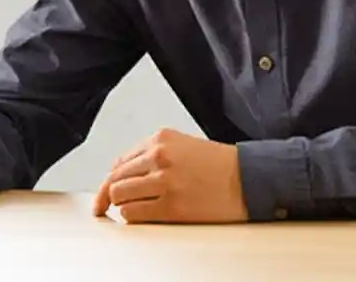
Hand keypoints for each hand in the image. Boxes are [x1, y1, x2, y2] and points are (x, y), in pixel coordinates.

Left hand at [93, 128, 248, 223]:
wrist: (250, 180)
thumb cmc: (221, 165)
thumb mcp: (183, 146)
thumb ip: (153, 155)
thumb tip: (124, 174)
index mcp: (160, 139)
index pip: (120, 161)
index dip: (111, 178)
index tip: (107, 189)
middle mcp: (159, 157)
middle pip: (115, 178)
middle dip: (109, 193)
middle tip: (105, 205)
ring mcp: (164, 182)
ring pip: (120, 195)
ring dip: (121, 205)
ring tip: (130, 209)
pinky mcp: (171, 206)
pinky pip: (134, 213)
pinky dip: (131, 216)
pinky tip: (139, 216)